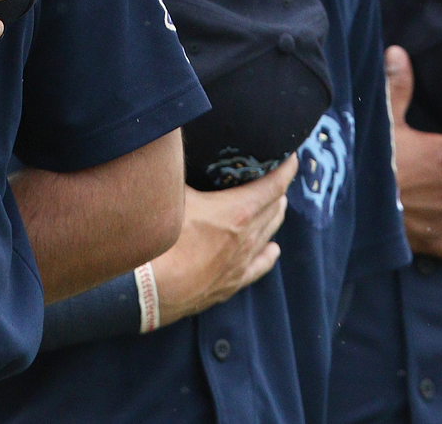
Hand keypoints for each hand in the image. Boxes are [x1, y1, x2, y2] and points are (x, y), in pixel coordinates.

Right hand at [150, 155, 297, 323]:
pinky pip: (261, 265)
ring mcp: (242, 261)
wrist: (150, 289)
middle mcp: (248, 236)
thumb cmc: (161, 240)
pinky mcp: (233, 282)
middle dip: (277, 188)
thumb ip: (180, 172)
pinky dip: (269, 252)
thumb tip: (175, 152)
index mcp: (238, 211)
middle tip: (273, 174)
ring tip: (275, 202)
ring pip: (269, 233)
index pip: (275, 185)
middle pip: (275, 207)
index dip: (286, 168)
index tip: (291, 156)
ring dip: (274, 214)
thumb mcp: (172, 195)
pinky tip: (273, 249)